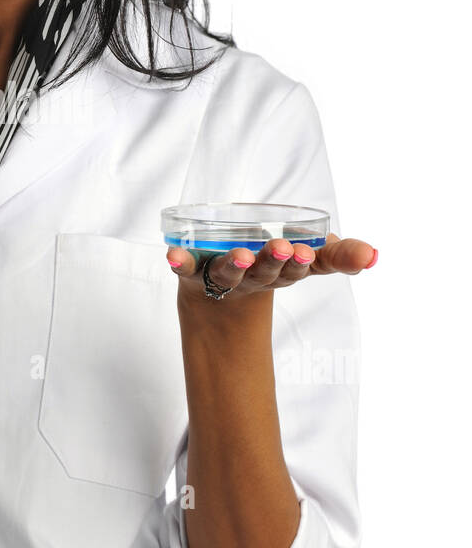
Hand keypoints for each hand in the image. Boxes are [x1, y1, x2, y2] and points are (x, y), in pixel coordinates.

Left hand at [167, 232, 376, 304]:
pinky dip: (179, 262)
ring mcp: (222, 279)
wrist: (221, 299)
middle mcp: (254, 278)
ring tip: (241, 254)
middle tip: (285, 248)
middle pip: (265, 272)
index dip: (302, 263)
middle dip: (275, 261)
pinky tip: (172, 254)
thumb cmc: (272, 267)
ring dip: (236, 264)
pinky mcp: (193, 274)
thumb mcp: (311, 258)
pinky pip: (185, 269)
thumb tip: (374, 255)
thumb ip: (342, 255)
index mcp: (283, 273)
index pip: (298, 271)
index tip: (306, 252)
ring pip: (229, 274)